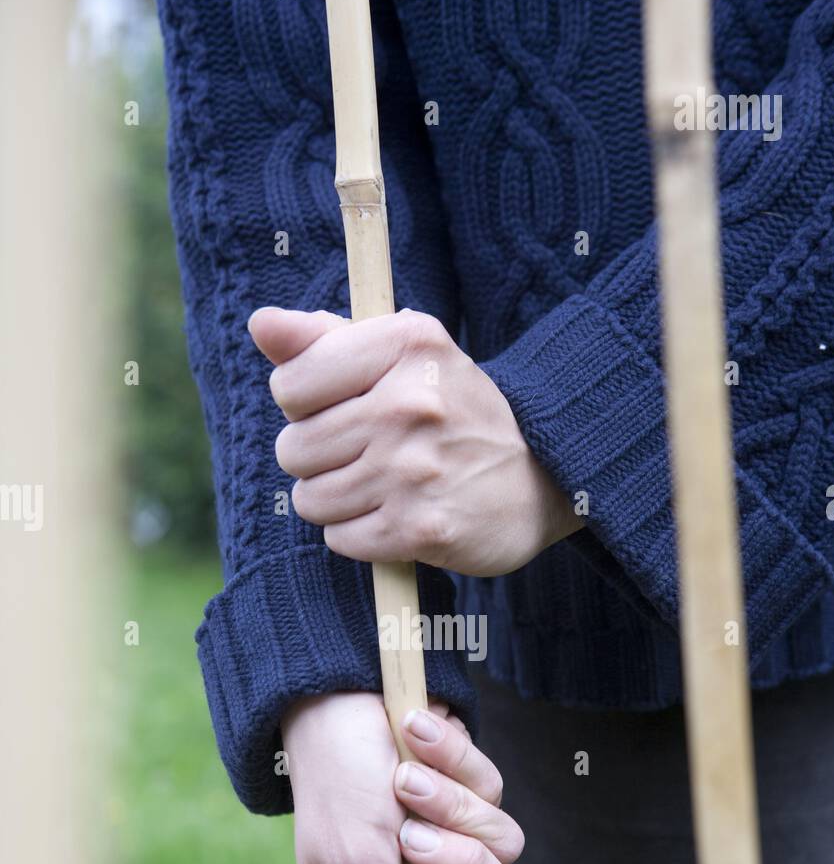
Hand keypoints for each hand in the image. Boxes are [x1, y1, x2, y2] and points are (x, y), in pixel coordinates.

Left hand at [249, 306, 579, 575]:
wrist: (541, 477)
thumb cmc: (453, 410)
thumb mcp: (404, 354)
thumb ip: (326, 339)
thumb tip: (261, 324)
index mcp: (405, 345)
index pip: (290, 384)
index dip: (304, 403)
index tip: (341, 405)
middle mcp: (409, 404)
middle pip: (294, 448)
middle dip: (317, 457)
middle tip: (364, 452)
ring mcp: (414, 470)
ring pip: (310, 499)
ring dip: (335, 500)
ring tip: (379, 485)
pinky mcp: (420, 528)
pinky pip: (340, 539)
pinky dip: (359, 534)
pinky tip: (394, 514)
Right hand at [284, 691, 522, 863]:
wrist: (339, 693)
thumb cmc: (336, 782)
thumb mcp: (356, 862)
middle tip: (416, 836)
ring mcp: (451, 834)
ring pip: (501, 847)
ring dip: (452, 804)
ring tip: (405, 777)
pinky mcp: (468, 790)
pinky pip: (494, 790)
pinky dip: (454, 761)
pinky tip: (415, 738)